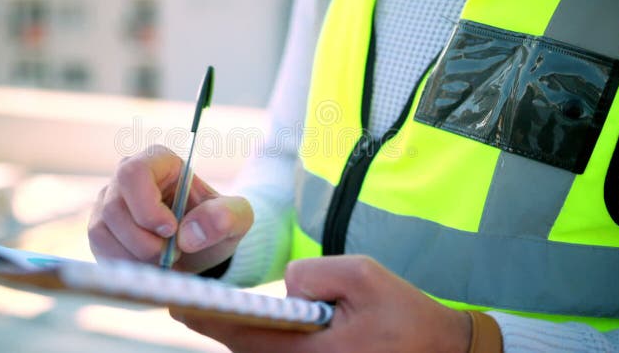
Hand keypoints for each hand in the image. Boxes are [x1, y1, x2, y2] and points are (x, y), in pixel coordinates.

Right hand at [88, 145, 253, 272]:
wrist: (202, 249)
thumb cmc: (216, 224)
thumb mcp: (237, 218)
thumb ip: (226, 217)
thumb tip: (188, 234)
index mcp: (158, 160)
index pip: (134, 173)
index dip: (147, 206)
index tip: (171, 230)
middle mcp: (126, 177)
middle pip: (115, 207)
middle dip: (144, 240)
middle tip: (174, 253)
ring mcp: (108, 203)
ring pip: (102, 230)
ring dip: (136, 255)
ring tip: (165, 259)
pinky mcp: (100, 229)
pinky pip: (99, 248)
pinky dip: (126, 264)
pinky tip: (149, 266)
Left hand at [176, 255, 472, 352]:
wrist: (440, 351)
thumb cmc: (404, 315)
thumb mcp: (364, 277)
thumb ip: (314, 273)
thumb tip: (285, 286)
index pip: (246, 336)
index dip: (209, 319)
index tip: (177, 305)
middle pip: (245, 351)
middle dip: (215, 327)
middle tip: (182, 303)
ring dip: (236, 336)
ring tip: (208, 311)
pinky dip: (257, 344)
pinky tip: (250, 327)